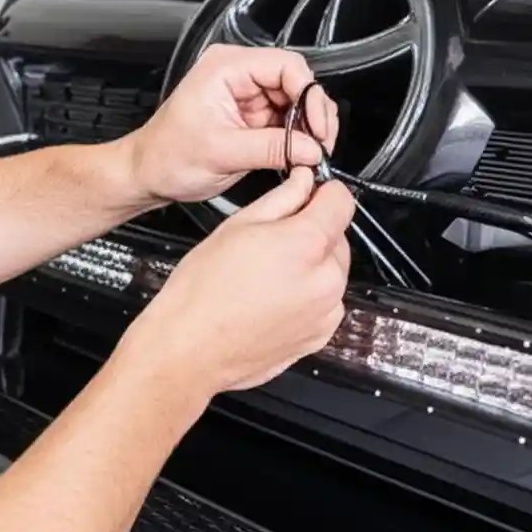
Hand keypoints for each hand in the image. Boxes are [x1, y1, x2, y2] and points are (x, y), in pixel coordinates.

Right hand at [121, 169, 354, 395]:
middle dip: (313, 232)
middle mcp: (326, 280)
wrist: (189, 350)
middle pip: (337, 237)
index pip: (342, 201)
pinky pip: (326, 303)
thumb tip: (304, 182)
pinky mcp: (320, 336)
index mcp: (307, 244)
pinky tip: (273, 298)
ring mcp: (326, 312)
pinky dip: (309, 296)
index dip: (323, 193)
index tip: (308, 196)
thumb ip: (282, 198)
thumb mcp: (237, 226)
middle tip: (271, 242)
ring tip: (266, 275)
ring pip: (332, 271)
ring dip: (311, 266)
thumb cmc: (202, 292)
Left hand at [129, 44, 339, 203]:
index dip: (309, 95)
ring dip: (309, 128)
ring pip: (297, 102)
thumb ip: (271, 148)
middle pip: (297, 82)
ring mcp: (248, 95)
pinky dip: (299, 138)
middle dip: (314, 114)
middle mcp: (239, 75)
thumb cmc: (166, 156)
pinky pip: (288, 120)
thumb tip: (310, 149)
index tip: (317, 126)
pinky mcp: (254, 116)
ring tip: (311, 153)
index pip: (286, 66)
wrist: (149, 173)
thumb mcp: (221, 153)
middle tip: (321, 144)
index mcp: (226, 68)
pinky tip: (300, 154)